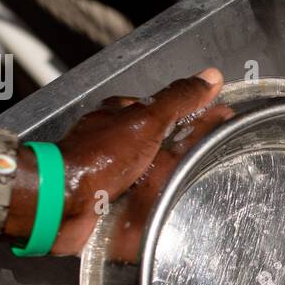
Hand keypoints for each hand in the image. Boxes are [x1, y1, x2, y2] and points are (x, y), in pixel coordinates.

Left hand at [48, 68, 231, 255]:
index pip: (166, 108)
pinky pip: (142, 199)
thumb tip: (210, 77)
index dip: (196, 113)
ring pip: (153, 173)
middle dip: (187, 151)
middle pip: (162, 143)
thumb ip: (178, 100)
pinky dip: (157, 202)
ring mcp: (112, 171)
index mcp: (122, 113)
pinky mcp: (109, 200)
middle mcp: (115, 140)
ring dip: (173, 179)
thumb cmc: (99, 157)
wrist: (63, 201)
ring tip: (199, 187)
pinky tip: (172, 207)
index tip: (221, 118)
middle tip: (214, 157)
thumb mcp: (147, 120)